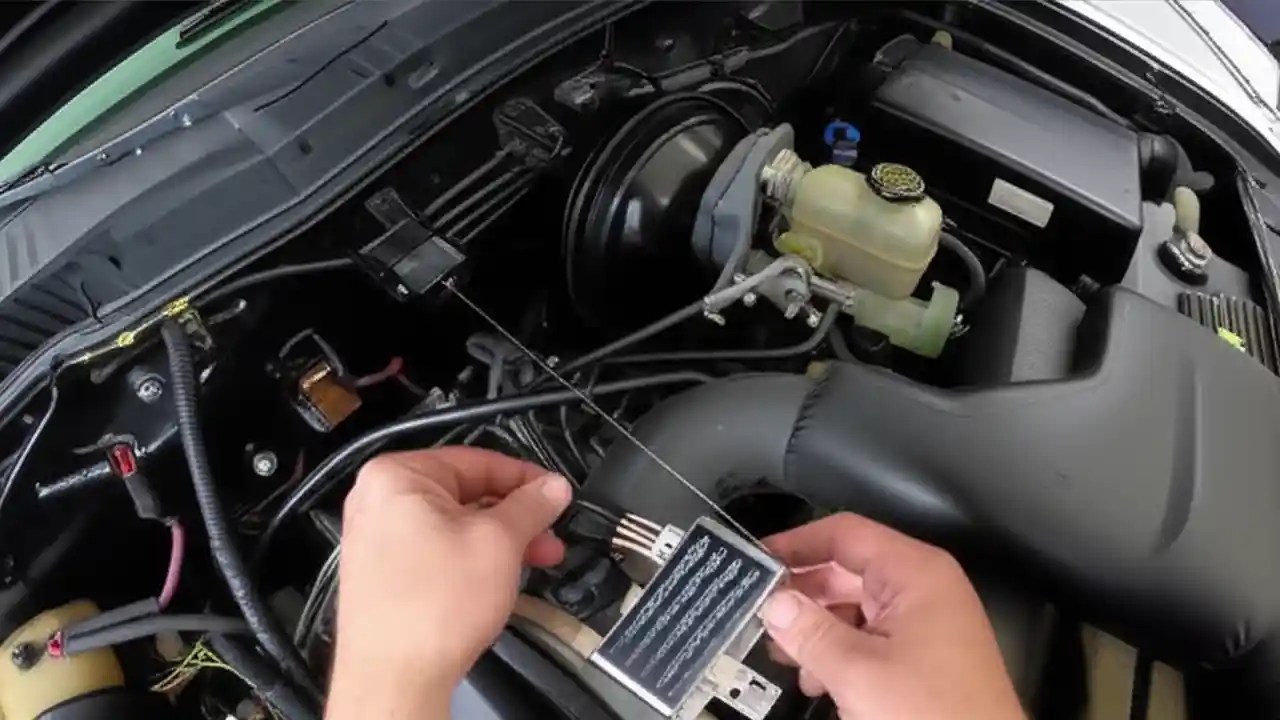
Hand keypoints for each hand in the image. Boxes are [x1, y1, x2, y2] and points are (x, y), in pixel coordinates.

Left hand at [325, 447, 571, 719]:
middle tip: (548, 533)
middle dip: (514, 518)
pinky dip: (470, 560)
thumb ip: (531, 507)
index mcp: (395, 477)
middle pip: (465, 494)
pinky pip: (436, 552)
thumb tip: (551, 488)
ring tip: (533, 561)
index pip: (476, 460)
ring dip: (498, 542)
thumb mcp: (499, 543)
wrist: (394, 680)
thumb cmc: (427, 613)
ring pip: (453, 526)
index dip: (524, 478)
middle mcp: (377, 503)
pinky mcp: (383, 576)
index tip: (552, 493)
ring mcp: (376, 541)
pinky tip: (498, 579)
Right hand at [760, 514, 1023, 719]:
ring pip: (855, 608)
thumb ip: (810, 633)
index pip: (845, 534)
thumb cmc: (935, 716)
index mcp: (915, 574)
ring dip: (817, 630)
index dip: (797, 543)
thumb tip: (775, 603)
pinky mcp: (924, 656)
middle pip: (847, 571)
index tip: (757, 561)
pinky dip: (840, 653)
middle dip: (803, 596)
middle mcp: (923, 589)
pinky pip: (871, 638)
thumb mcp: (858, 673)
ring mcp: (926, 623)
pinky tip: (817, 680)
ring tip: (784, 655)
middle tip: (761, 616)